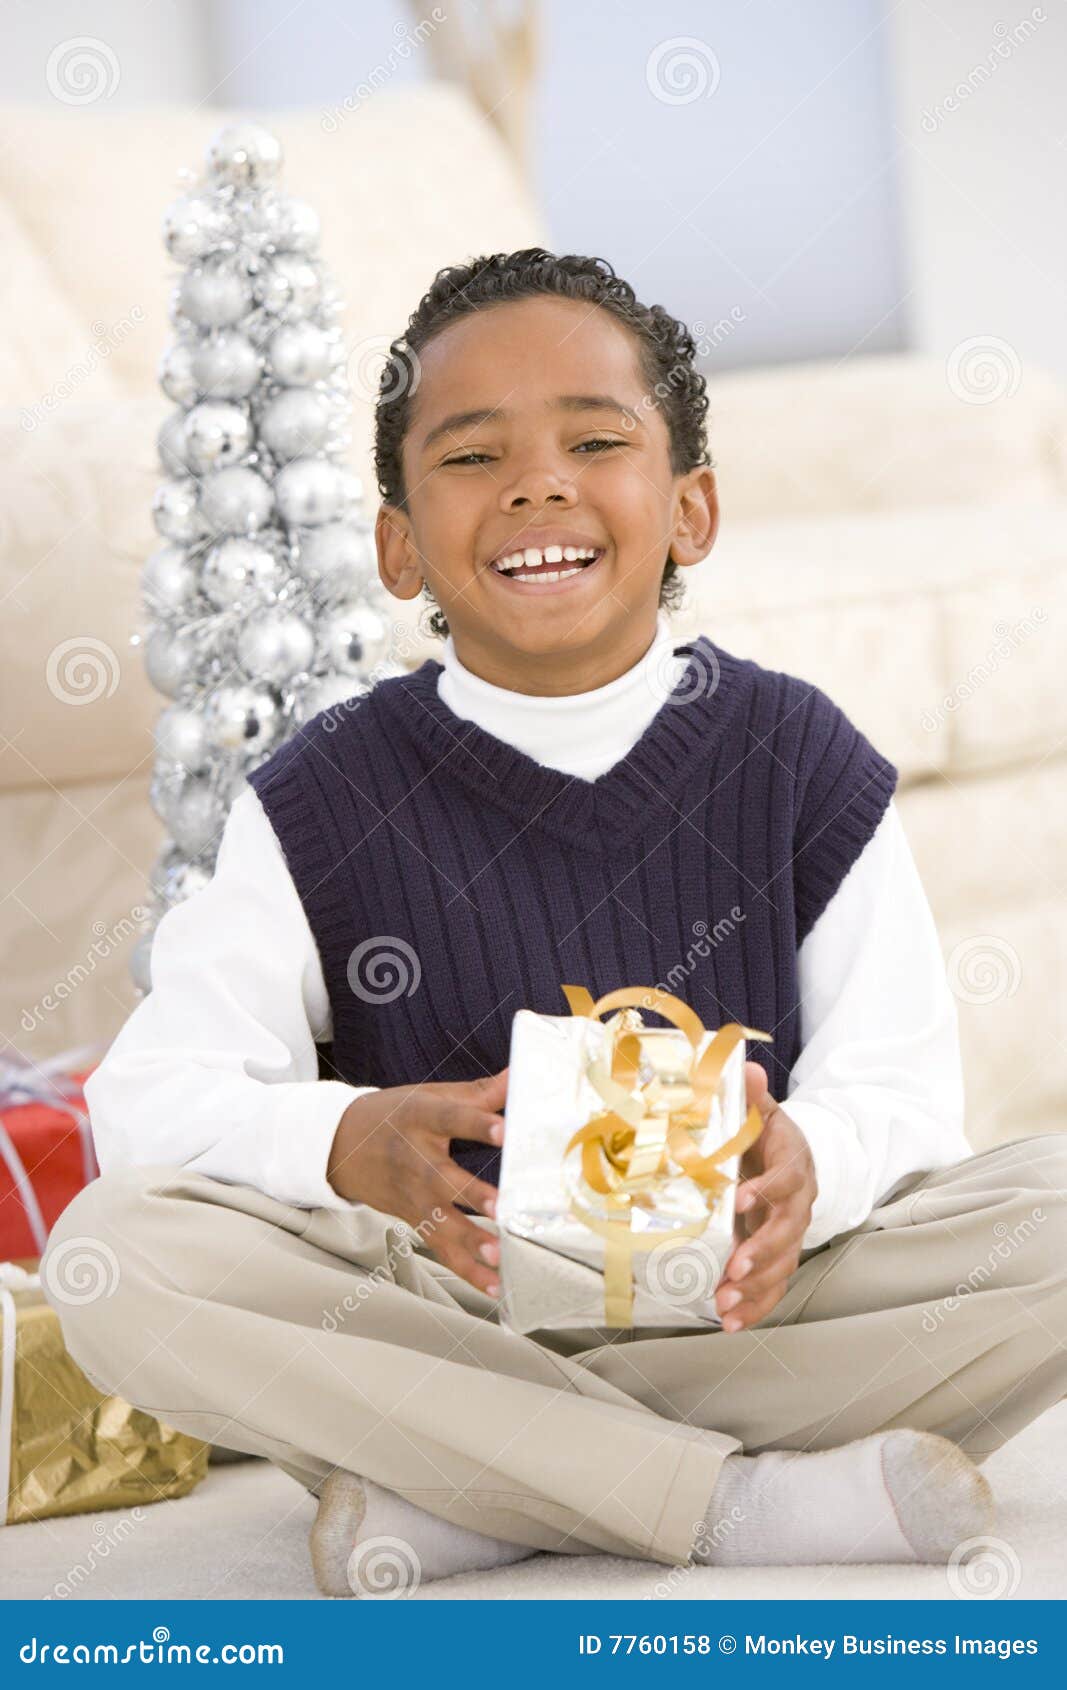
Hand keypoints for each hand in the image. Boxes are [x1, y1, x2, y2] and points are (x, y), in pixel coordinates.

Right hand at [326, 1067, 507, 1298]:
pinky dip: (466, 1269)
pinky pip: (441, 1247)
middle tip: (500, 1207)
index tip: (504, 1130)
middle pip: (441, 1178)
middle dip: (471, 1195)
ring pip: (440, 1221)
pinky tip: (494, 1285)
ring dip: (469, 1241)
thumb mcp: (430, 1096)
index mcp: (421, 1118)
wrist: (341, 1146)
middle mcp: (414, 1158)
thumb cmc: (395, 1116)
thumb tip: (520, 1074)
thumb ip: (479, 1093)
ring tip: (498, 1255)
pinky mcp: (413, 1220)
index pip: (451, 1118)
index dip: (477, 1124)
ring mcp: (411, 1194)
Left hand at [715, 1061, 817, 1331]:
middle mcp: (798, 1204)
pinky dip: (757, 1308)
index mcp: (793, 1164)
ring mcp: (790, 1233)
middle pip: (788, 1231)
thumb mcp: (761, 1109)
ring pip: (783, 1265)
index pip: (786, 1178)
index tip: (739, 1199)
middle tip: (735, 1267)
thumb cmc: (765, 1132)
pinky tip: (732, 1323)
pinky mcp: (779, 1255)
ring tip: (725, 1302)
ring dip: (756, 1288)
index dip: (766, 1190)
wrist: (788, 1156)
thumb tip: (748, 1069)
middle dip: (762, 1252)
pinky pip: (774, 1286)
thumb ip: (751, 1095)